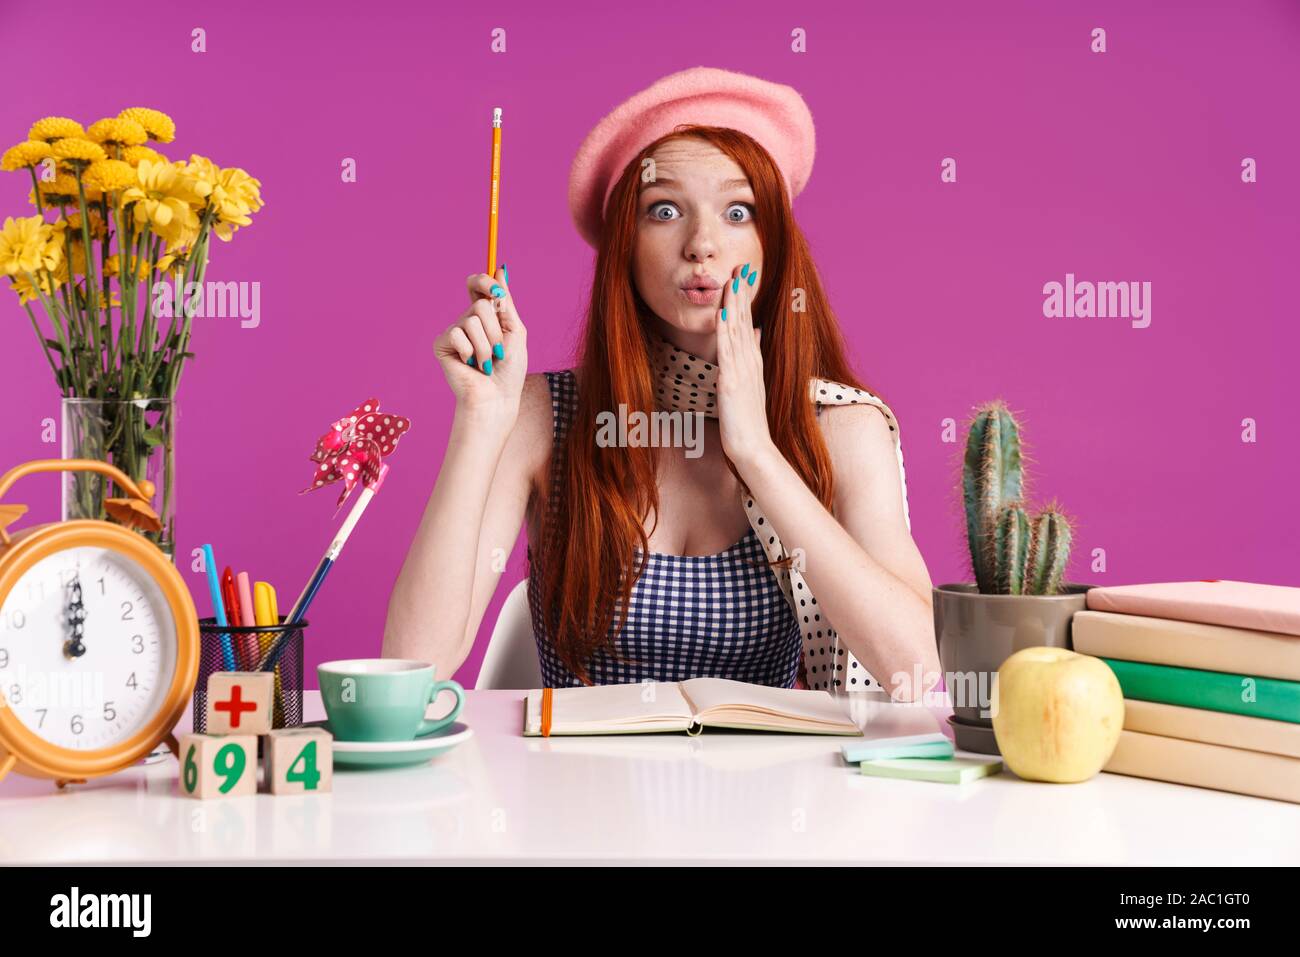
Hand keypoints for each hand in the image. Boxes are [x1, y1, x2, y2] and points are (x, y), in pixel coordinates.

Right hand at [434, 264, 527, 430]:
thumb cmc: (509, 369)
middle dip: (495, 330)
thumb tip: (501, 269)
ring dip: (486, 345)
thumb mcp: (515, 331)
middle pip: (480, 304)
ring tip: (486, 362)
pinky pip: (457, 333)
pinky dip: (470, 351)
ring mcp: (454, 331)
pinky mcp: (442, 344)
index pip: (478, 284)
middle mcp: (468, 320)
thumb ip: (506, 302)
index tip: (496, 292)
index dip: (484, 282)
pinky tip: (470, 365)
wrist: (497, 397)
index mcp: (486, 316)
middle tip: (497, 350)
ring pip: (471, 320)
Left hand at [715, 262, 774, 469]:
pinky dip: (725, 329)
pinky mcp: (731, 382)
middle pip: (745, 320)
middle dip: (741, 292)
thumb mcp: (752, 385)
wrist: (752, 447)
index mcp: (753, 362)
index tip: (743, 276)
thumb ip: (752, 359)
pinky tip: (723, 311)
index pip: (749, 323)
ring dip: (734, 303)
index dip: (745, 299)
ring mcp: (741, 370)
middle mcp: (750, 361)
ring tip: (732, 279)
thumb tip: (756, 333)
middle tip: (741, 266)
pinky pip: (727, 350)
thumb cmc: (749, 421)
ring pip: (737, 329)